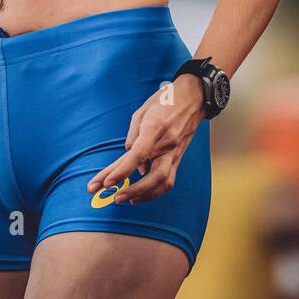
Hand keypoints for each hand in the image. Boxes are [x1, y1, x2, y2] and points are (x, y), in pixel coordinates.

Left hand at [86, 75, 205, 205]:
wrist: (192, 99)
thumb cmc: (164, 101)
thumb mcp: (141, 112)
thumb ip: (133, 136)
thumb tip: (129, 157)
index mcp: (156, 128)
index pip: (138, 155)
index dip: (122, 171)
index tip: (107, 183)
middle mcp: (168, 144)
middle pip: (155, 176)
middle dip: (134, 190)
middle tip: (115, 197)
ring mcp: (176, 152)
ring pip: (164, 182)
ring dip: (144, 195)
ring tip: (126, 200)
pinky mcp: (178, 157)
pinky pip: (168, 179)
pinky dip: (154, 191)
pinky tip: (140, 195)